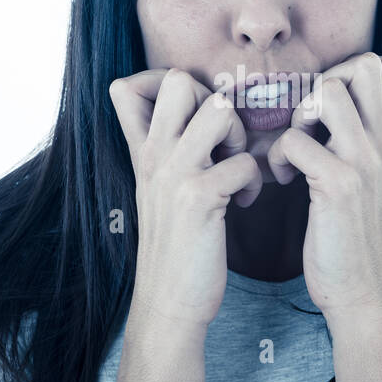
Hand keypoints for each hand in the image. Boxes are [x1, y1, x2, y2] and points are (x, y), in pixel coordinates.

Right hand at [109, 68, 263, 330]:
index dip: (162, 82)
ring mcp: (173, 174)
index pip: (127, 85)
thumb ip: (161, 151)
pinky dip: (253, 180)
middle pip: (178, 80)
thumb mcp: (155, 190)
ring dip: (240, 134)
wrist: (168, 301)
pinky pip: (244, 161)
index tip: (190, 115)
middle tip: (222, 141)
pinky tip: (243, 203)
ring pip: (218, 108)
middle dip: (213, 100)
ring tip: (236, 166)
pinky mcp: (199, 198)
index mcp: (141, 152)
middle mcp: (152, 156)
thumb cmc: (174, 244)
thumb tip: (183, 115)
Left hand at [265, 52, 381, 319]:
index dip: (345, 71)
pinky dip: (278, 156)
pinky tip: (282, 179)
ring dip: (298, 111)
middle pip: (365, 63)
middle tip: (307, 120)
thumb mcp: (367, 178)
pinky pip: (296, 141)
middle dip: (323, 79)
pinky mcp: (339, 185)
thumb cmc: (349, 233)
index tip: (321, 108)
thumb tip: (344, 112)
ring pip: (330, 89)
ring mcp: (364, 161)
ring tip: (294, 146)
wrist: (358, 291)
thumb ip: (361, 139)